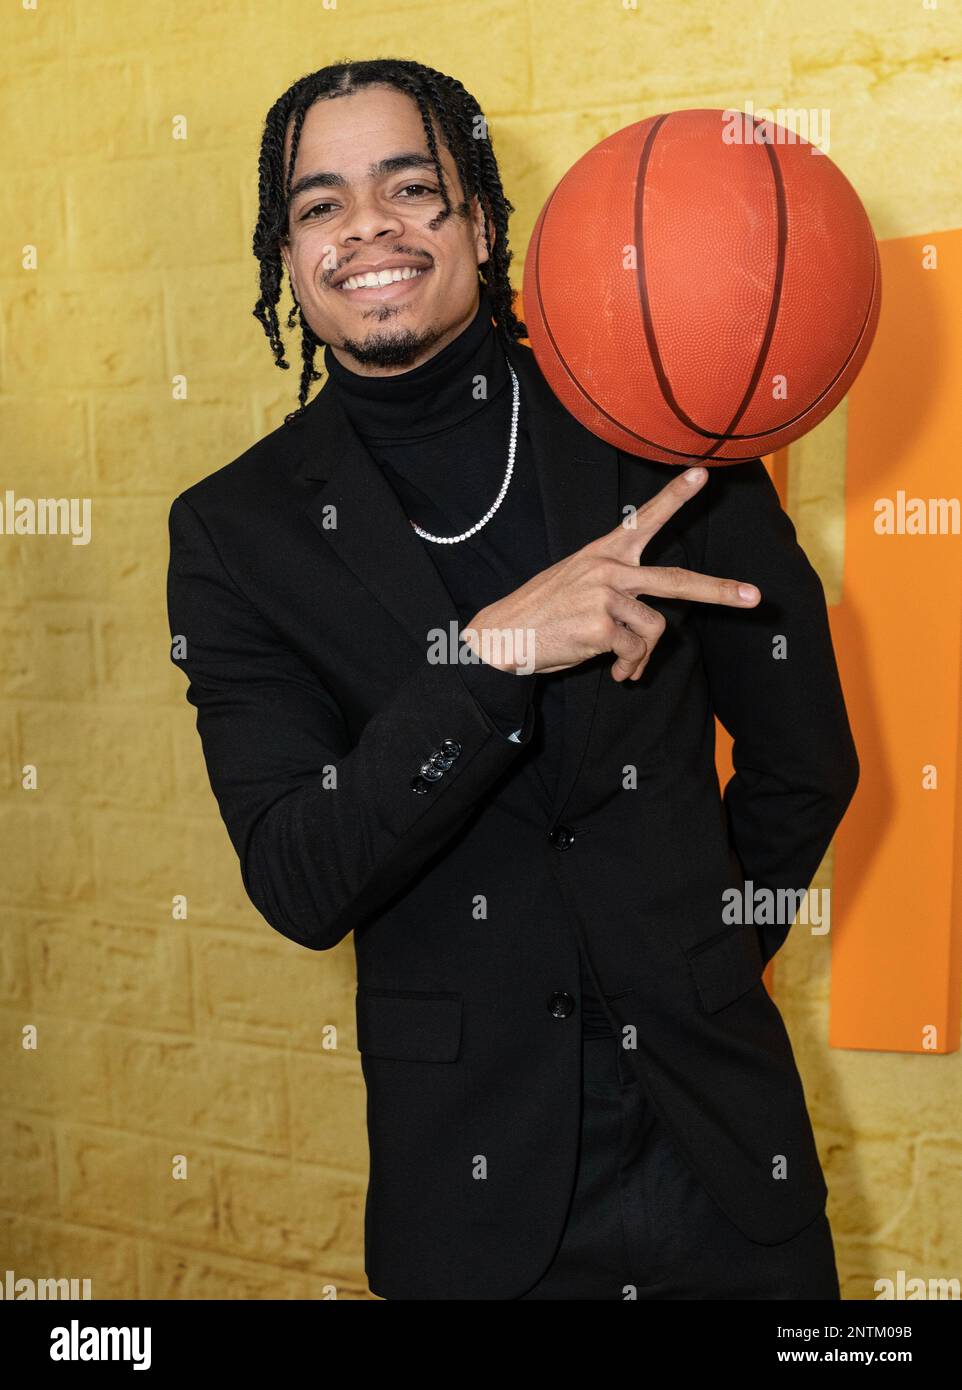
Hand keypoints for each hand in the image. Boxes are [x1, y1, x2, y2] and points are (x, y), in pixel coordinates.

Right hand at [462, 466, 759, 681]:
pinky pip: (632, 652)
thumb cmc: (543, 614)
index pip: (645, 518)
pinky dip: (627, 668)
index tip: (703, 473)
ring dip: (641, 657)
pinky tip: (612, 672)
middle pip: (677, 580)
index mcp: (604, 553)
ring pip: (654, 630)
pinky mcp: (600, 625)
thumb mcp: (578, 587)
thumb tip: (650, 634)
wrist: (502, 634)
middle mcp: (608, 568)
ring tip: (622, 666)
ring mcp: (605, 595)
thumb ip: (619, 595)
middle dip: (719, 592)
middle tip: (754, 598)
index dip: (676, 496)